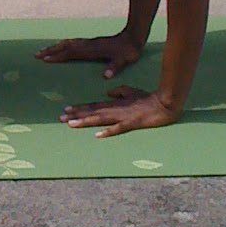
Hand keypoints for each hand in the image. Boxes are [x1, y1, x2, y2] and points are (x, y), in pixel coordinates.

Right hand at [34, 28, 143, 79]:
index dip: (58, 56)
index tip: (46, 59)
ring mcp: (88, 43)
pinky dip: (63, 45)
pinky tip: (59, 47)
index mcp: (93, 50)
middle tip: (37, 54)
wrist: (133, 37)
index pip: (72, 53)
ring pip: (68, 43)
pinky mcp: (90, 42)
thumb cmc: (128, 51)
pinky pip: (72, 43)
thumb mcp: (123, 60)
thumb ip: (114, 67)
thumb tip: (106, 76)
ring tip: (43, 50)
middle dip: (51, 51)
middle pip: (65, 46)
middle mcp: (88, 45)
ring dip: (55, 47)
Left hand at [58, 85, 178, 140]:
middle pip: (92, 112)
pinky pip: (118, 128)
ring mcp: (123, 116)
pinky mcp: (132, 123)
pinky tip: (98, 135)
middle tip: (61, 118)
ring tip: (72, 124)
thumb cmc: (148, 98)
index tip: (66, 110)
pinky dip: (108, 131)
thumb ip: (120, 91)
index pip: (93, 106)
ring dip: (85, 121)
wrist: (164, 103)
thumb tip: (108, 92)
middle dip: (76, 115)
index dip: (80, 108)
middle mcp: (115, 109)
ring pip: (100, 119)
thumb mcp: (132, 91)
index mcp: (115, 103)